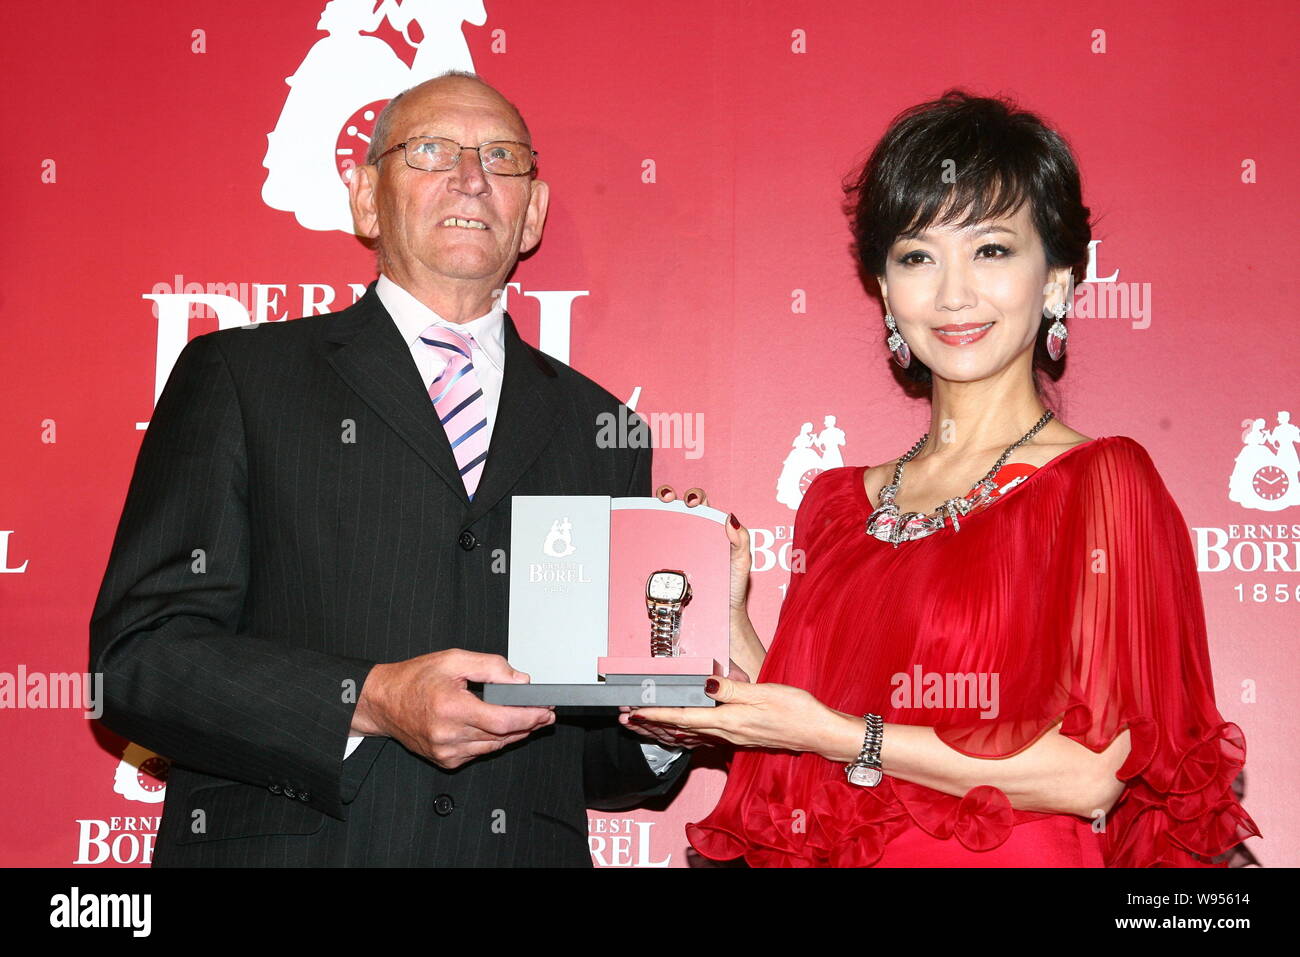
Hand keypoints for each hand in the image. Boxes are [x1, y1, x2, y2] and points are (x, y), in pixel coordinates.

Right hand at [351, 649, 555, 768]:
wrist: (383, 701)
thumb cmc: (414, 679)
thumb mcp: (454, 659)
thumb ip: (491, 667)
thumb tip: (520, 680)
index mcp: (451, 708)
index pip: (503, 720)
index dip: (530, 717)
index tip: (545, 710)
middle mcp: (448, 734)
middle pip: (502, 735)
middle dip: (528, 723)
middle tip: (543, 713)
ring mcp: (446, 751)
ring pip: (494, 747)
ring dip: (514, 734)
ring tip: (528, 720)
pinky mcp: (445, 760)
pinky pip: (479, 752)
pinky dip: (493, 741)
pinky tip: (498, 728)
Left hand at [628, 676, 841, 756]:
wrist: (820, 733)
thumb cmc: (798, 710)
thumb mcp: (765, 692)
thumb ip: (732, 689)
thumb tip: (705, 683)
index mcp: (730, 720)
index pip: (684, 718)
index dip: (657, 715)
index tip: (635, 712)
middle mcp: (728, 733)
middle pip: (681, 729)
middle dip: (653, 724)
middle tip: (627, 719)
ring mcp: (734, 737)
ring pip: (691, 734)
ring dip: (665, 729)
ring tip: (643, 725)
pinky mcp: (742, 737)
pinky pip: (706, 736)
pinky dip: (686, 732)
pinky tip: (680, 731)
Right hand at [654, 484, 755, 675]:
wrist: (720, 618)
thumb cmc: (733, 588)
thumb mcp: (742, 563)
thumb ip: (741, 541)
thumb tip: (730, 518)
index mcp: (709, 530)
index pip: (699, 504)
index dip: (693, 496)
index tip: (691, 502)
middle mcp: (689, 536)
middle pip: (674, 507)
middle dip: (666, 495)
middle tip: (667, 500)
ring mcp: (674, 551)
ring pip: (659, 524)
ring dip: (652, 511)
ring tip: (652, 510)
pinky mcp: (663, 567)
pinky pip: (651, 552)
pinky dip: (642, 541)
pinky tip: (641, 538)